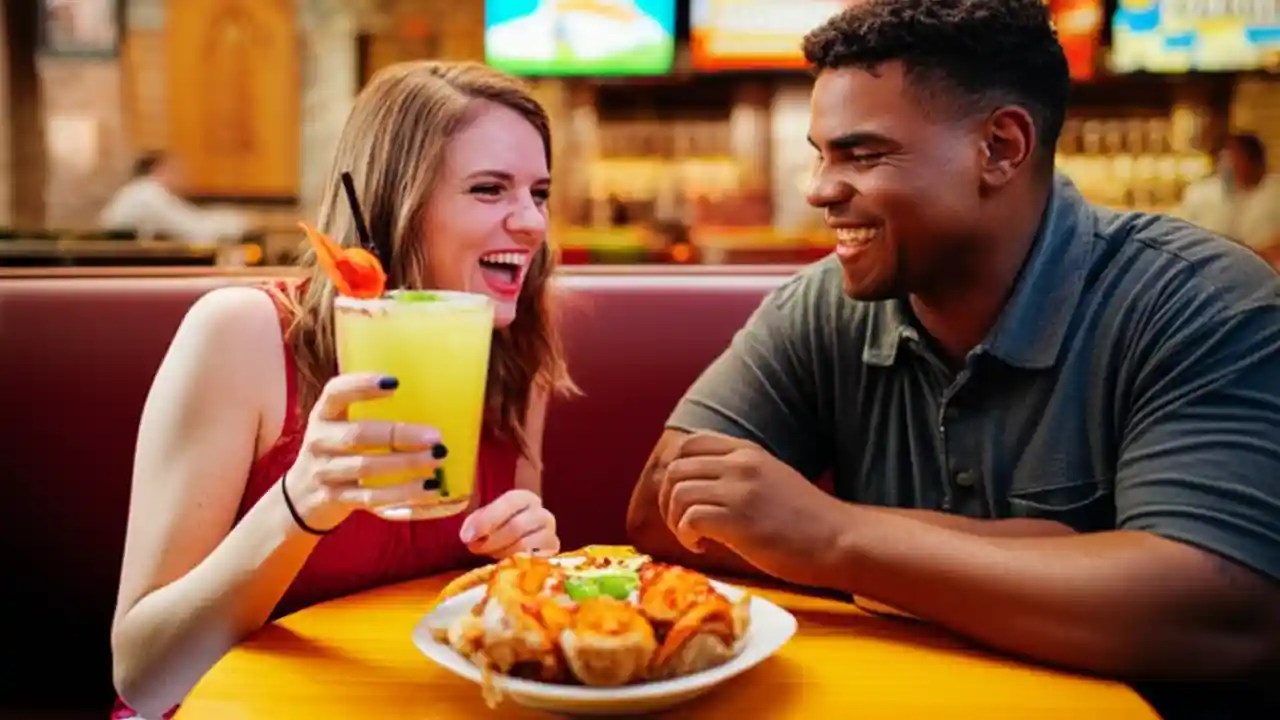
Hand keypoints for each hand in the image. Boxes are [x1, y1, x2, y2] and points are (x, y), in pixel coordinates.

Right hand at [282, 373, 444, 530]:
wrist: (301, 497)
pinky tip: (428, 489)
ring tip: (437, 460)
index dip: (361, 385)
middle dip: (398, 435)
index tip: (395, 383)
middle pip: (357, 435)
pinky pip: (371, 497)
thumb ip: (369, 413)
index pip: (335, 393)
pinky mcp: (336, 499)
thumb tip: (433, 398)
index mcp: (323, 415)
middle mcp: (319, 441)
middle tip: (435, 436)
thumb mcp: (340, 426)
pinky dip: (403, 494)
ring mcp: (324, 472)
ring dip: (406, 464)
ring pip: (366, 468)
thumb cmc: (336, 451)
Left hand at [459, 489, 559, 558]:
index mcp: (525, 498)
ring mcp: (550, 534)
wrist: (520, 542)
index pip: (510, 502)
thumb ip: (476, 522)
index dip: (487, 519)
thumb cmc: (500, 527)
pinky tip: (506, 562)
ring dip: (502, 552)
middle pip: (517, 526)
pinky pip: (533, 560)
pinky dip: (516, 562)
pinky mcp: (551, 554)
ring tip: (491, 554)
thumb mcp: (486, 519)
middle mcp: (542, 513)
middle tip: (475, 548)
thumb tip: (468, 535)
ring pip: (524, 545)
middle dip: (492, 540)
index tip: (466, 536)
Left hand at [658, 431, 846, 587]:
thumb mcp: (771, 480)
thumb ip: (738, 476)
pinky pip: (689, 519)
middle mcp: (741, 464)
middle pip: (676, 468)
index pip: (691, 442)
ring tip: (694, 538)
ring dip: (675, 520)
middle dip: (668, 499)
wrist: (839, 540)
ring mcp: (740, 490)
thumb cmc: (807, 521)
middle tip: (682, 524)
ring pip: (678, 492)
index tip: (685, 499)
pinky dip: (686, 536)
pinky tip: (702, 547)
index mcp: (747, 451)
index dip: (677, 472)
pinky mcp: (739, 520)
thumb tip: (698, 491)